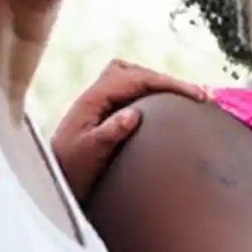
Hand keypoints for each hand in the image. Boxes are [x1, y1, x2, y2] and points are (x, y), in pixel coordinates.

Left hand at [51, 59, 206, 203]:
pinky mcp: (100, 111)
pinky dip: (148, 91)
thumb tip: (134, 114)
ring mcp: (97, 101)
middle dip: (167, 80)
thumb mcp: (89, 154)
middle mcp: (95, 94)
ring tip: (183, 95)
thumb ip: (109, 133)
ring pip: (130, 75)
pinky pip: (128, 90)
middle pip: (135, 71)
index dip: (169, 83)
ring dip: (156, 81)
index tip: (197, 95)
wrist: (53, 179)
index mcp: (94, 99)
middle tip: (198, 96)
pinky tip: (163, 106)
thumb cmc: (70, 170)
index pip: (137, 78)